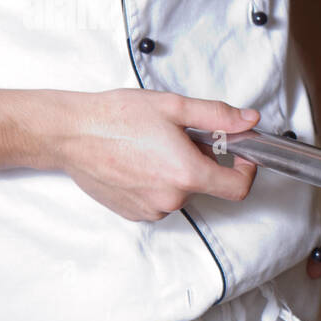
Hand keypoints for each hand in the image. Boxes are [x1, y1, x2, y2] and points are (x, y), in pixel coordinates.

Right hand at [52, 89, 259, 220]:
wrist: (70, 133)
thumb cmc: (116, 117)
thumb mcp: (174, 107)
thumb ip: (218, 116)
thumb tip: (249, 120)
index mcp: (186, 173)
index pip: (238, 188)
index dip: (246, 171)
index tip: (241, 157)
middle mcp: (171, 199)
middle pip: (207, 185)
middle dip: (202, 162)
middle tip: (178, 138)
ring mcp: (151, 210)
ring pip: (182, 193)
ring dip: (177, 174)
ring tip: (152, 149)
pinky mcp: (134, 214)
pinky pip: (160, 201)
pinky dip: (158, 184)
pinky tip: (138, 163)